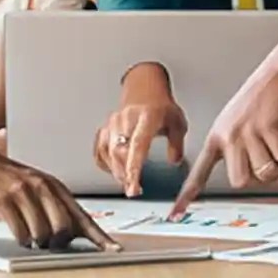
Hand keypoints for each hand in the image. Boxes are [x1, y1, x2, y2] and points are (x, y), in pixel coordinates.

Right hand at [0, 142, 120, 250]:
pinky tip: (19, 233)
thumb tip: (75, 234)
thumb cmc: (9, 180)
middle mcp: (42, 188)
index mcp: (54, 186)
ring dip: (37, 242)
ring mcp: (23, 194)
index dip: (98, 236)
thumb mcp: (38, 188)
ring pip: (42, 234)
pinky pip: (21, 234)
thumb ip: (56, 207)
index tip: (112, 249)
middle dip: (57, 241)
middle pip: (63, 228)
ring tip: (30, 234)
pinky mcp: (4, 202)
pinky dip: (22, 240)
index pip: (82, 216)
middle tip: (48, 240)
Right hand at [93, 63, 186, 196]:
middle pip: (119, 152)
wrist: (144, 88)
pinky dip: (105, 163)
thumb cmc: (160, 106)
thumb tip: (174, 161)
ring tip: (127, 181)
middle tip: (134, 189)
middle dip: (125, 175)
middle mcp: (126, 119)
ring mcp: (113, 123)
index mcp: (146, 117)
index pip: (138, 145)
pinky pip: (100, 150)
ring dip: (116, 171)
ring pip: (107, 152)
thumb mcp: (177, 122)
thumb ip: (176, 144)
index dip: (134, 169)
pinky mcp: (105, 128)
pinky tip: (114, 170)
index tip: (133, 187)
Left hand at [171, 63, 277, 216]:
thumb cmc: (258, 103)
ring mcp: (248, 132)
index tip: (175, 213)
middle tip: (265, 157)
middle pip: (240, 181)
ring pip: (264, 172)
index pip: (199, 171)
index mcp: (216, 137)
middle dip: (256, 175)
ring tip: (276, 144)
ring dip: (277, 165)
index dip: (188, 195)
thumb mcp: (233, 124)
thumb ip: (234, 150)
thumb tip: (247, 178)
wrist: (277, 76)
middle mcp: (228, 136)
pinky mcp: (270, 127)